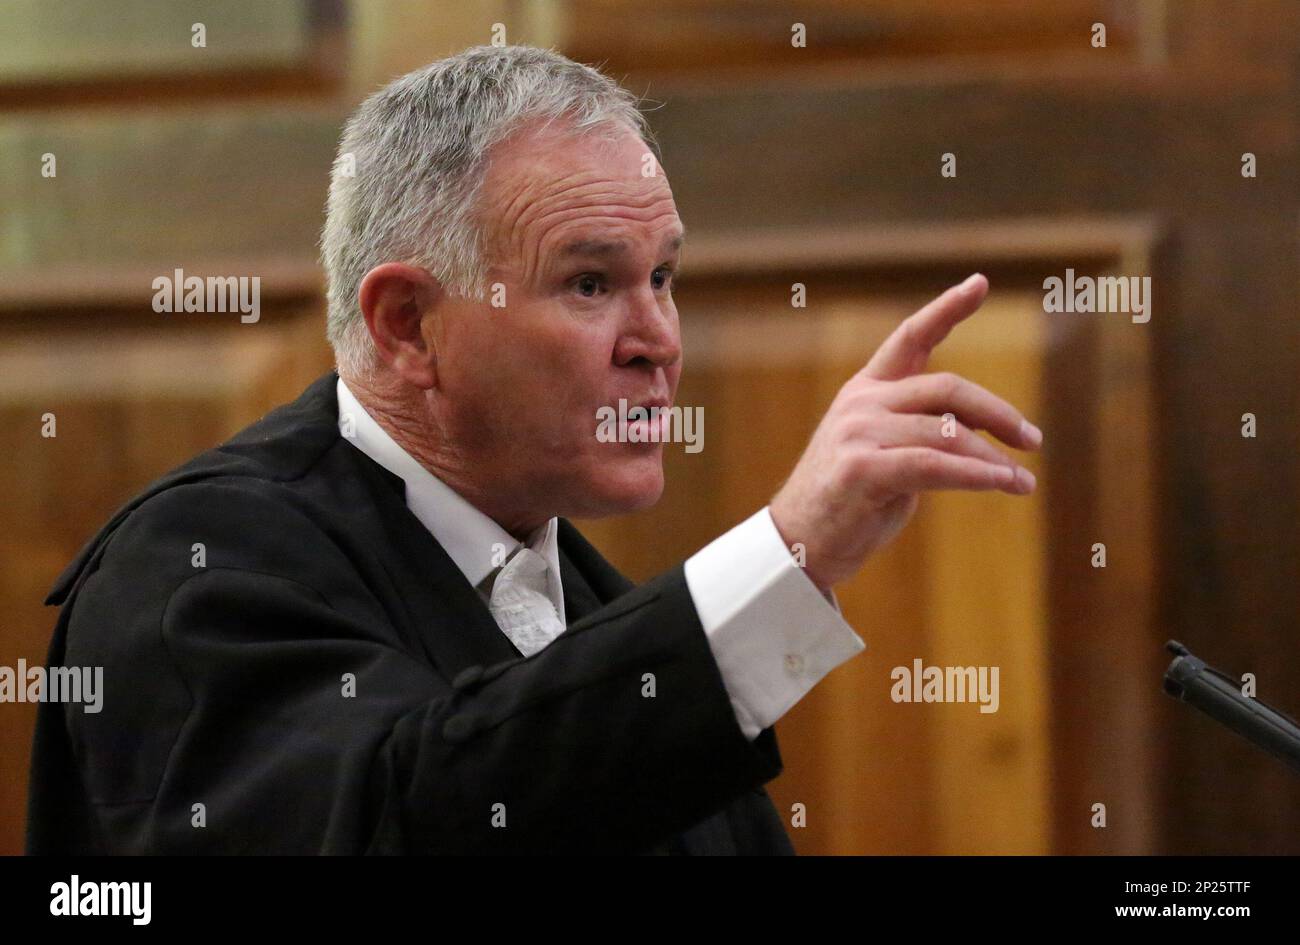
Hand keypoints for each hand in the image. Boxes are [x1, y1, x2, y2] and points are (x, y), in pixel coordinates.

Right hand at [769, 274, 1040, 591]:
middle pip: (946, 388)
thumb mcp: (886, 456)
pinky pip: (936, 465)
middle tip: (1032, 439)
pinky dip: (977, 475)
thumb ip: (920, 434)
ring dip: (994, 459)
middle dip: (997, 413)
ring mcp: (858, 433)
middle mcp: (860, 403)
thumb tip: (980, 436)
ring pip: (947, 432)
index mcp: (864, 391)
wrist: (798, 547)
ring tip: (1023, 481)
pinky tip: (1004, 484)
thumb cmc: (848, 505)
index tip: (980, 282)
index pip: (910, 338)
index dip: (947, 309)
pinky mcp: (862, 469)